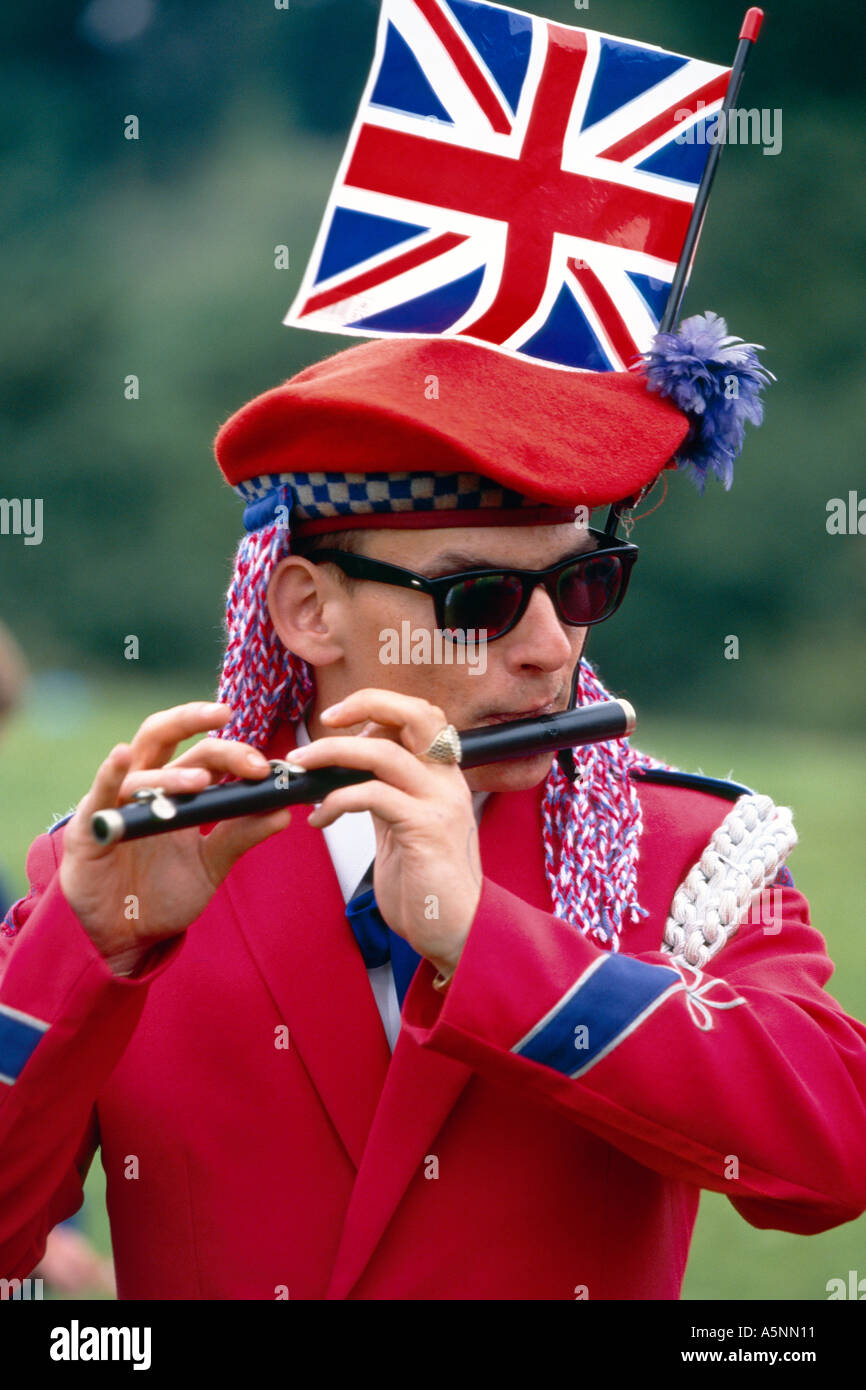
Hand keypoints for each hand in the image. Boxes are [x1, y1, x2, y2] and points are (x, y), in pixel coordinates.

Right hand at [58, 702, 292, 964]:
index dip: (232, 751)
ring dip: (171, 772)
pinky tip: (120, 756)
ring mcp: (115, 804)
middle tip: (226, 717)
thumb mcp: (210, 864)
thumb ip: (240, 836)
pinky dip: (109, 774)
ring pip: (140, 769)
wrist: (125, 938)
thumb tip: (282, 811)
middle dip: (192, 719)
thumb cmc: (162, 895)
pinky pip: (98, 795)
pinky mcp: (90, 828)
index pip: (202, 754)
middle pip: (163, 736)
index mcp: (174, 790)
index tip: (264, 766)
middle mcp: (144, 788)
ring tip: (201, 781)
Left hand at [290, 690, 481, 975]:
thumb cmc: (427, 883)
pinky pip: (372, 795)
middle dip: (365, 704)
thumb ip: (386, 792)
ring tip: (301, 768)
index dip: (377, 705)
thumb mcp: (404, 825)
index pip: (419, 713)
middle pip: (413, 713)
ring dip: (331, 754)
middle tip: (324, 720)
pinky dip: (335, 801)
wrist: (456, 930)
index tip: (337, 717)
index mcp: (443, 774)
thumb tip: (349, 768)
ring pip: (383, 751)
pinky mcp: (425, 828)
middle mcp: (447, 780)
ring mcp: (439, 801)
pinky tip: (319, 819)